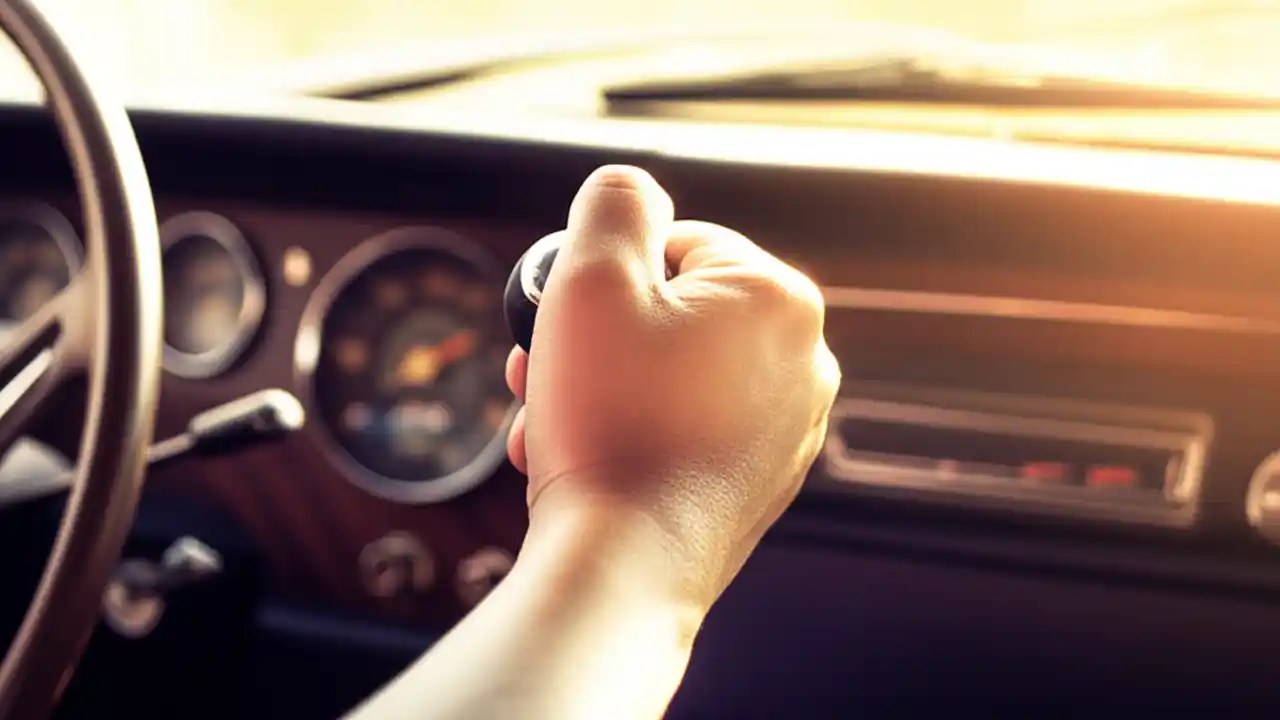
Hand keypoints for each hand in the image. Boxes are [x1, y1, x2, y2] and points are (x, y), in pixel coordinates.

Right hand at [505, 165, 839, 614]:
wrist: (624, 564)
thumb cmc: (610, 419)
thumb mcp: (593, 276)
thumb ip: (615, 203)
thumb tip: (632, 192)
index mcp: (781, 298)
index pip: (679, 242)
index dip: (605, 274)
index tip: (564, 319)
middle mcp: (805, 362)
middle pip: (675, 313)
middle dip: (596, 336)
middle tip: (540, 368)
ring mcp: (788, 430)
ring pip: (672, 375)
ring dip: (601, 386)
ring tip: (552, 421)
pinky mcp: (759, 483)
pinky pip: (685, 430)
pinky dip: (632, 432)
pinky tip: (582, 457)